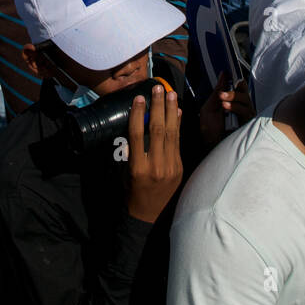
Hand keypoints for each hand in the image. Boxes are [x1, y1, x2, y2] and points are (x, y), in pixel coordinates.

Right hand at [125, 83, 181, 222]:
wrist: (149, 215)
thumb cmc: (132, 192)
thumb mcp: (125, 172)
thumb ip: (130, 152)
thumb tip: (136, 127)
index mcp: (138, 168)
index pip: (137, 135)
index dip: (138, 114)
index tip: (139, 98)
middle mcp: (156, 166)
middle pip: (158, 130)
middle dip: (158, 106)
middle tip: (158, 88)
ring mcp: (170, 167)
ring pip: (172, 134)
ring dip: (171, 111)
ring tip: (170, 94)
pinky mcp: (180, 168)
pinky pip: (179, 142)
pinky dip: (178, 125)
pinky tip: (177, 112)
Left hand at [198, 72, 254, 146]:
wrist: (210, 147)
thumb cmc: (210, 129)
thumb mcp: (209, 107)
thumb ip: (217, 90)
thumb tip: (223, 74)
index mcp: (232, 101)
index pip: (239, 86)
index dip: (236, 80)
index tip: (230, 73)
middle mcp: (241, 107)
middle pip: (244, 92)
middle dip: (234, 90)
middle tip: (222, 93)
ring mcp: (246, 115)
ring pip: (246, 100)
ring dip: (233, 98)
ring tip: (222, 101)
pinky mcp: (249, 124)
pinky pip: (246, 111)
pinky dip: (236, 108)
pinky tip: (226, 108)